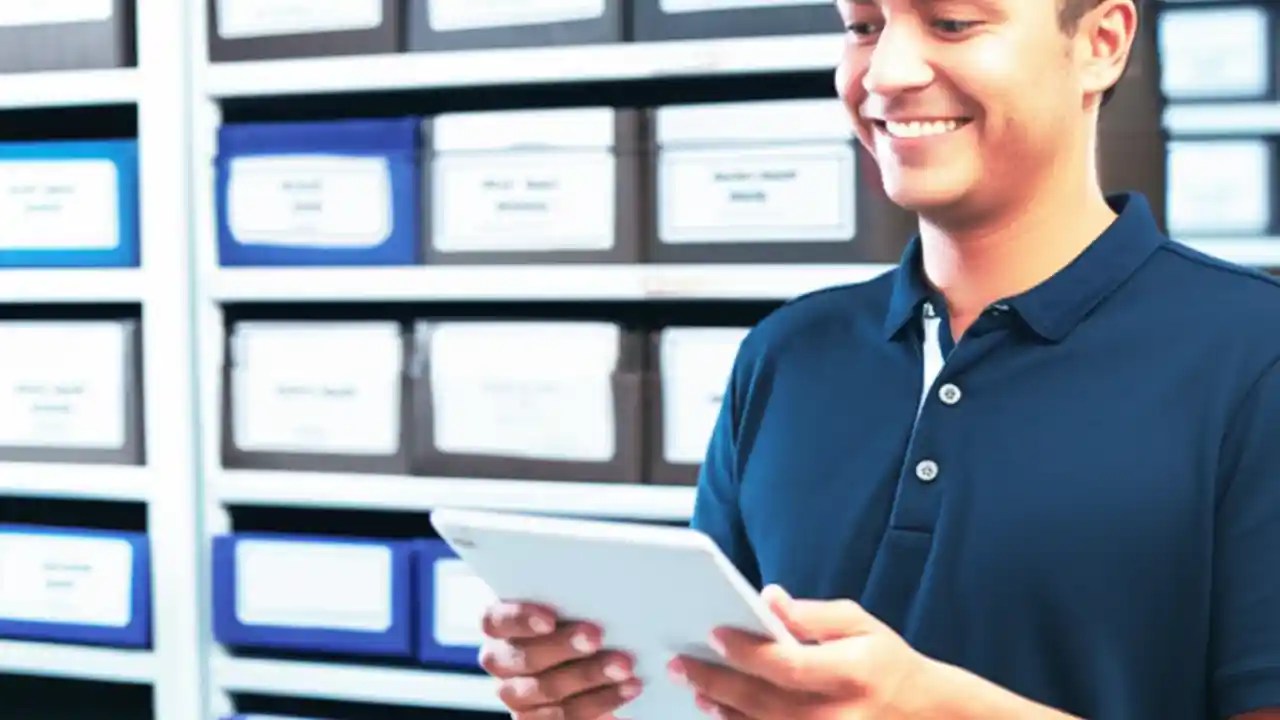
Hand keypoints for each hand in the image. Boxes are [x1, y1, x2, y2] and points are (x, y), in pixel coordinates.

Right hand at [478, 600, 643, 718]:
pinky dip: (600, 701)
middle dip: (563, 647)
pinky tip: (626, 688)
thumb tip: (602, 585)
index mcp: (501, 626)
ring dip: (589, 676)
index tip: (550, 618)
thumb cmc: (578, 620)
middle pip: (524, 657)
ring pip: (547, 689)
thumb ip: (576, 595)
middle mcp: (502, 661)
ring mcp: (517, 695)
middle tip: (596, 636)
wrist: (589, 663)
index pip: (495, 620)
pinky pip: (565, 716)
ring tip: (623, 665)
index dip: (519, 619)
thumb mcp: (573, 602)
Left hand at [667, 585, 935, 718]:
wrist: (925, 716)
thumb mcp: (861, 626)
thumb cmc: (888, 665)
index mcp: (849, 673)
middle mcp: (835, 714)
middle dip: (716, 680)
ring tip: (695, 688)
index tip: (713, 634)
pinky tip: (721, 712)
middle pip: (763, 700)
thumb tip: (769, 598)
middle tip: (681, 664)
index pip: (786, 665)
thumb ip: (813, 615)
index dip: (746, 652)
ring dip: (722, 708)